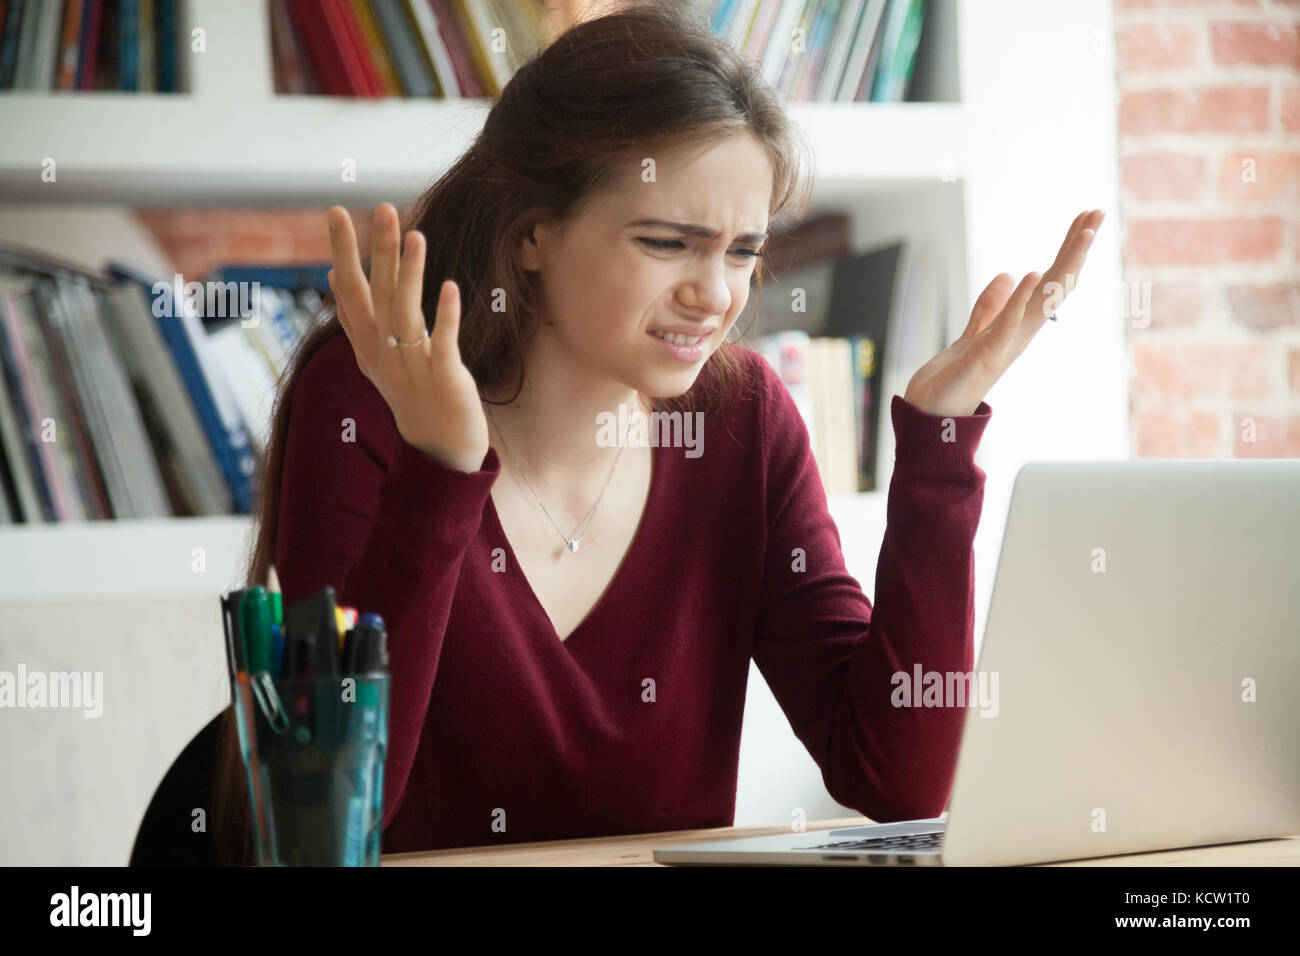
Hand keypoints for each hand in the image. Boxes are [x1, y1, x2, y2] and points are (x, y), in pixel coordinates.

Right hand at [326, 203, 488, 472]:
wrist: (438, 450)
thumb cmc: (412, 395)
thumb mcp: (375, 356)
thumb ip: (356, 316)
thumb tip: (335, 273)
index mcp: (368, 342)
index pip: (349, 289)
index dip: (343, 251)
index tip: (337, 211)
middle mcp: (384, 351)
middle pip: (377, 293)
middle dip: (377, 250)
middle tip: (382, 207)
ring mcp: (412, 365)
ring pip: (406, 313)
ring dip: (410, 273)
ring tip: (416, 235)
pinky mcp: (443, 379)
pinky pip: (442, 343)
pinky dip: (445, 316)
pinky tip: (449, 287)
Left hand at [903, 209, 1104, 417]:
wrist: (930, 415)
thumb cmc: (952, 380)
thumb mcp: (973, 333)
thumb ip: (990, 307)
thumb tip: (1009, 275)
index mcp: (1018, 325)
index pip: (1050, 281)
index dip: (1068, 250)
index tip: (1085, 218)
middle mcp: (1020, 333)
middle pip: (1056, 285)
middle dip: (1077, 249)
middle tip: (1098, 213)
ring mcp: (1007, 344)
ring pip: (1044, 300)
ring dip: (1064, 265)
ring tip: (1084, 233)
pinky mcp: (985, 355)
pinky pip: (1007, 323)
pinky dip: (1020, 299)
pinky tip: (1031, 273)